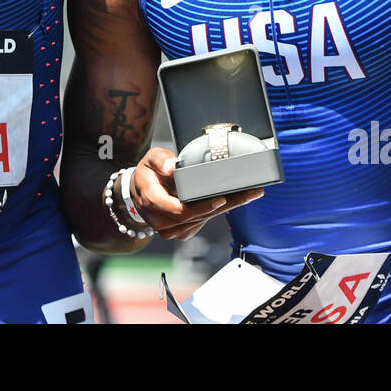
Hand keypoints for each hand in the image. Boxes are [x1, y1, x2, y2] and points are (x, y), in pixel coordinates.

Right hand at [128, 147, 263, 240]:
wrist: (140, 192)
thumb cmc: (148, 174)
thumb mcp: (150, 159)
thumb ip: (160, 160)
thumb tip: (171, 168)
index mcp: (153, 203)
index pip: (180, 210)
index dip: (202, 207)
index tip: (221, 198)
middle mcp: (162, 221)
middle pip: (198, 216)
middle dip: (226, 204)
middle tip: (250, 192)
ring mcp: (172, 229)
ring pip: (204, 220)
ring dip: (227, 207)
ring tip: (249, 193)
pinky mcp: (182, 231)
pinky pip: (203, 222)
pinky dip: (219, 210)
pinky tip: (235, 199)